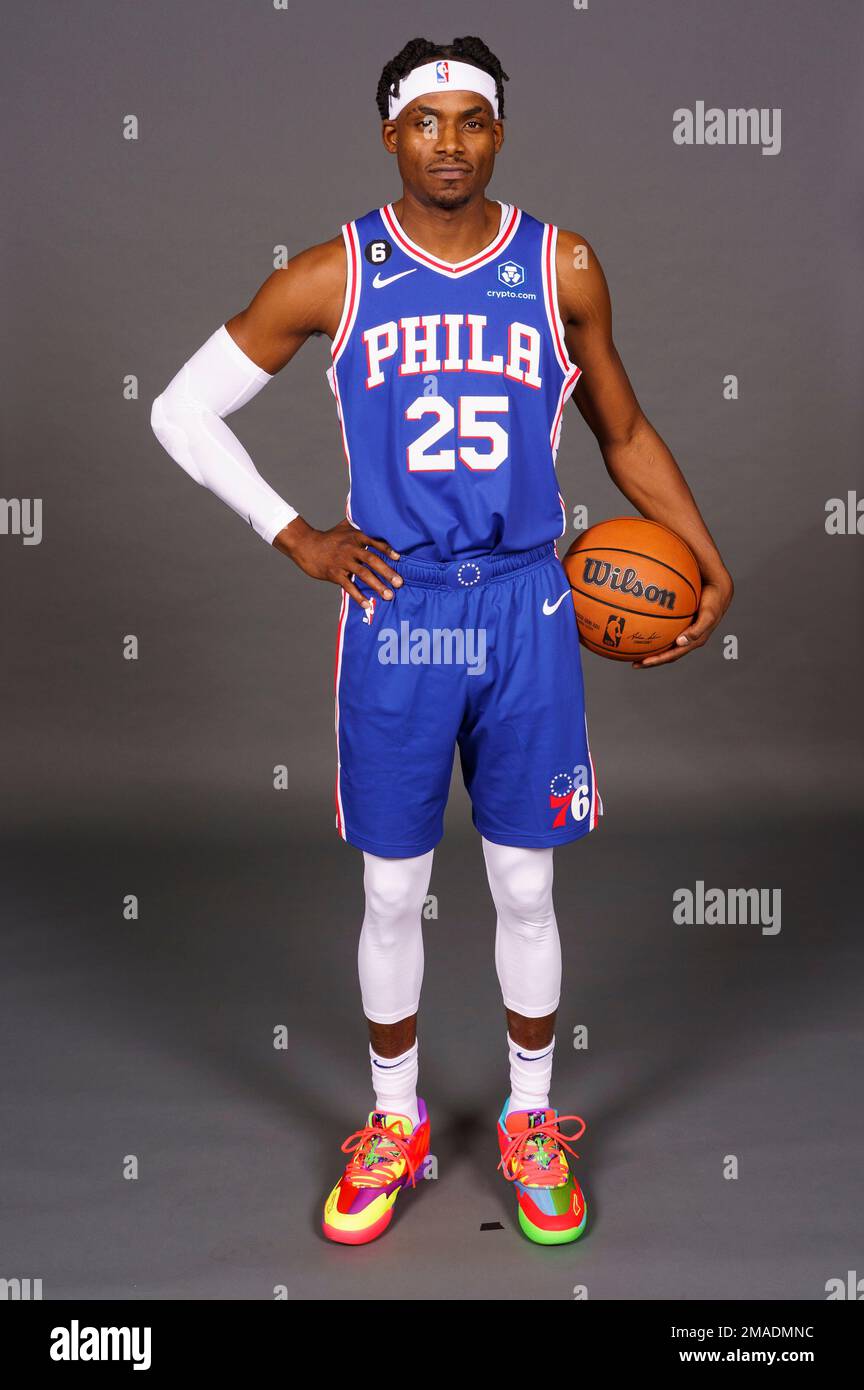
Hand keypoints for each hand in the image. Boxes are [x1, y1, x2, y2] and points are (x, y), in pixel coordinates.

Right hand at [273, 516, 402, 609]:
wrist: (305, 546)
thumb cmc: (328, 538)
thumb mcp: (343, 527)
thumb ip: (358, 523)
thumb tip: (372, 513)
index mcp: (355, 537)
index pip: (375, 542)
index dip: (387, 550)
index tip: (399, 558)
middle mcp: (350, 548)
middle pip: (372, 560)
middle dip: (387, 572)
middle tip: (399, 583)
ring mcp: (342, 561)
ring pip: (363, 574)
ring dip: (377, 585)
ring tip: (388, 595)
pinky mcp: (334, 573)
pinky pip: (348, 586)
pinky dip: (358, 596)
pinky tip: (367, 604)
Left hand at [631, 572, 733, 667]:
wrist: (718, 589)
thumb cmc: (713, 603)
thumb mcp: (708, 616)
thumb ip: (697, 630)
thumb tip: (681, 643)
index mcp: (693, 642)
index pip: (672, 655)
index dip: (657, 661)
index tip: (642, 663)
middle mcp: (687, 639)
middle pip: (666, 654)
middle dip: (651, 660)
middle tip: (634, 663)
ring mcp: (684, 631)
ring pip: (665, 643)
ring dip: (651, 648)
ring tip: (635, 649)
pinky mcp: (682, 623)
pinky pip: (665, 629)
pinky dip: (654, 630)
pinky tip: (642, 624)